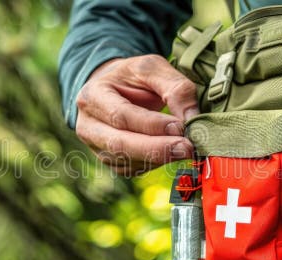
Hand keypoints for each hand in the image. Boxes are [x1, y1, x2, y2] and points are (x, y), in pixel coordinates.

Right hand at [75, 54, 199, 175]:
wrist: (115, 89)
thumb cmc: (132, 77)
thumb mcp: (153, 68)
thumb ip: (175, 87)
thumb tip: (193, 118)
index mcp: (92, 96)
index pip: (121, 116)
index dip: (151, 125)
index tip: (180, 127)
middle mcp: (88, 125)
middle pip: (119, 145)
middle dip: (156, 149)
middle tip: (187, 148)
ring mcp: (96, 147)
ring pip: (126, 161)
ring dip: (159, 159)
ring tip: (185, 149)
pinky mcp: (110, 161)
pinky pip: (132, 169)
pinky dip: (155, 164)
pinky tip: (171, 152)